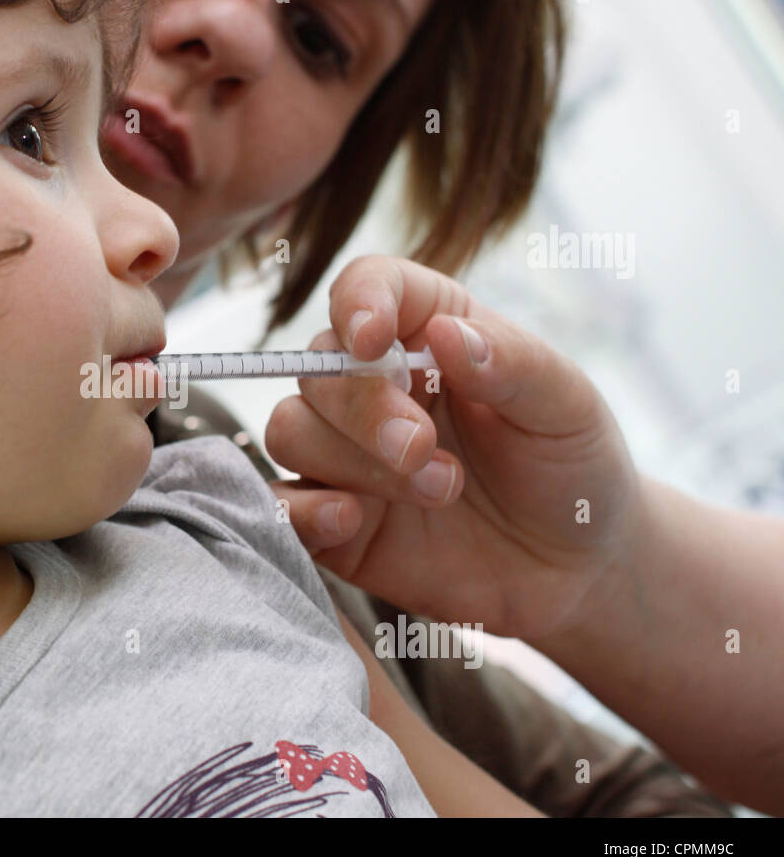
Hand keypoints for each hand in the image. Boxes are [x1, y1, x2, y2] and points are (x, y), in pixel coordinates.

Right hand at [267, 256, 639, 640]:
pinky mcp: (333, 521)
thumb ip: (512, 365)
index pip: (367, 286)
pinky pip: (279, 505)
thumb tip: (444, 334)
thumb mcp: (568, 408)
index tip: (372, 339)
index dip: (357, 303)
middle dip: (365, 410)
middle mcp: (374, 386)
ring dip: (351, 462)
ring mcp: (345, 455)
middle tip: (425, 450)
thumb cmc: (572, 469)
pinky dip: (298, 512)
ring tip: (439, 493)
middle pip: (317, 369)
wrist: (575, 570)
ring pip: (290, 430)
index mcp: (427, 332)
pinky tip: (351, 521)